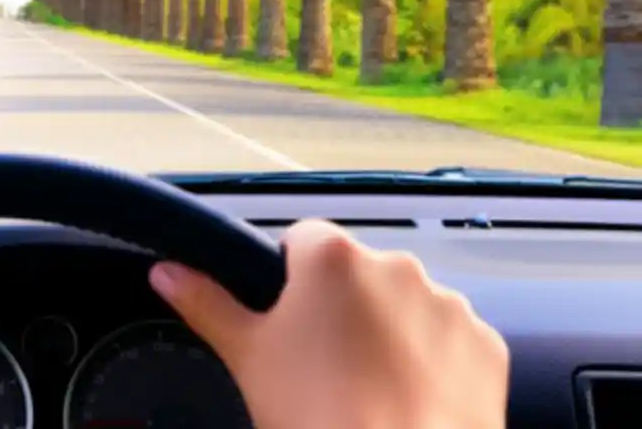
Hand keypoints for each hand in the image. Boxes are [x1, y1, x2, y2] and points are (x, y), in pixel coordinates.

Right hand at [149, 219, 507, 428]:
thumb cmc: (318, 416)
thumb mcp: (246, 356)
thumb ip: (205, 302)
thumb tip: (167, 271)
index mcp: (332, 258)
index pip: (300, 240)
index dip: (287, 280)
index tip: (287, 321)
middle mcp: (395, 267)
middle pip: (354, 273)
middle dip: (341, 307)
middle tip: (320, 363)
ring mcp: (447, 304)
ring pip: (404, 304)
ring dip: (388, 330)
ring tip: (366, 387)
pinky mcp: (484, 343)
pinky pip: (449, 338)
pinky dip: (432, 359)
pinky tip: (407, 397)